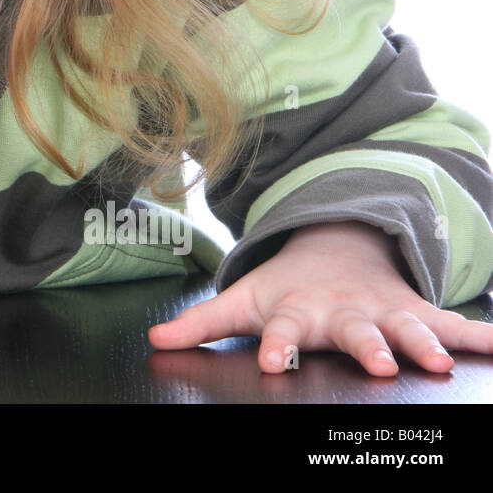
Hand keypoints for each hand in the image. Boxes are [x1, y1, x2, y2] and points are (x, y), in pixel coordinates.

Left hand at [147, 219, 492, 375]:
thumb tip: (154, 343)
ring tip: (442, 362)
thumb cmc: (284, 288)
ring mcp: (381, 310)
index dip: (278, 345)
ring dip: (425, 343)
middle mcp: (343, 312)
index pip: (283, 330)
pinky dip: (481, 336)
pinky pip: (452, 324)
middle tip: (382, 366)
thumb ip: (200, 325)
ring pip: (407, 327)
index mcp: (298, 311)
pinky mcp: (414, 312)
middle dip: (369, 348)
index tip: (276, 362)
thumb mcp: (241, 301)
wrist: (334, 248)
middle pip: (355, 332)